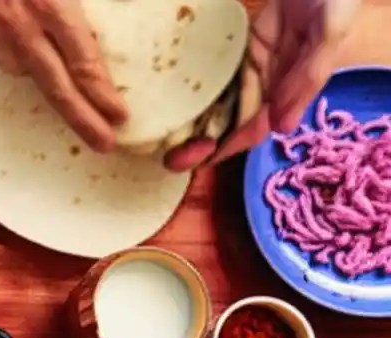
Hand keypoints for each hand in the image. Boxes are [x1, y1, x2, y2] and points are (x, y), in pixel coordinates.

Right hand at [0, 0, 127, 151]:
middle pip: (57, 88)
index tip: (120, 115)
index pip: (83, 63)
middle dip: (83, 119)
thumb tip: (105, 24)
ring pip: (23, 69)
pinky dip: (9, 47)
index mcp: (51, 8)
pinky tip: (7, 24)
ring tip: (34, 37)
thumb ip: (77, 4)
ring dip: (37, 64)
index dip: (102, 93)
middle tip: (104, 143)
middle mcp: (21, 31)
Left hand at [165, 0, 361, 170]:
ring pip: (219, 99)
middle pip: (230, 120)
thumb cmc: (333, 0)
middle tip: (170, 157)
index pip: (254, 128)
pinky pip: (215, 70)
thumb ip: (308, 77)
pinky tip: (171, 95)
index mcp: (288, 89)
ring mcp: (251, 64)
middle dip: (202, 141)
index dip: (229, 147)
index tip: (201, 161)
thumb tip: (282, 128)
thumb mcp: (328, 36)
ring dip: (194, 118)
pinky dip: (196, 85)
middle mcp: (267, 82)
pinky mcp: (240, 45)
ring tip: (164, 134)